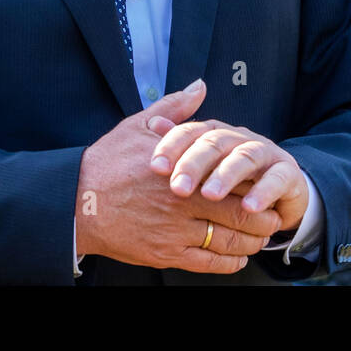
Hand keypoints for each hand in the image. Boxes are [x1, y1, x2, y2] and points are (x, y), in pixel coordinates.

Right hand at [75, 79, 283, 273]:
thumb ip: (175, 109)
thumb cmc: (108, 162)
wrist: (76, 201)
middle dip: (263, 217)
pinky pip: (207, 263)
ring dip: (251, 240)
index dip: (257, 183)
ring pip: (227, 241)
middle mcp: (183, 202)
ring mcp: (174, 231)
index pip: (234, 177)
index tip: (266, 183)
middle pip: (240, 213)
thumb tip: (199, 87)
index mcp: (184, 169)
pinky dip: (229, 263)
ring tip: (261, 236)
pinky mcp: (164, 254)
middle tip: (274, 214)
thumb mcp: (139, 126)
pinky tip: (238, 257)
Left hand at [147, 84, 310, 233]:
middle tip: (178, 188)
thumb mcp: (203, 165)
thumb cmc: (231, 178)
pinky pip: (276, 179)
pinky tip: (248, 207)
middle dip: (194, 164)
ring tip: (210, 195)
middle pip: (214, 143)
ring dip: (226, 175)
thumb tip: (153, 124)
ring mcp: (264, 152)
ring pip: (243, 157)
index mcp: (213, 133)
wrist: (278, 191)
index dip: (172, 146)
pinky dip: (263, 192)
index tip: (155, 167)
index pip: (190, 132)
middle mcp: (237, 138)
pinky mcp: (287, 172)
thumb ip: (178, 144)